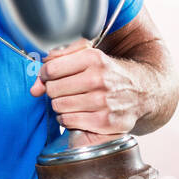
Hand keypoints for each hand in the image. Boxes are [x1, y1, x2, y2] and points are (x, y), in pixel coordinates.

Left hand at [29, 37, 147, 138]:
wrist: (143, 91)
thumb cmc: (109, 73)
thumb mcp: (88, 56)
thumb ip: (57, 62)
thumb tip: (35, 88)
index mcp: (93, 58)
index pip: (50, 69)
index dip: (46, 74)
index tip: (52, 76)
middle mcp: (99, 79)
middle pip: (53, 89)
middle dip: (54, 90)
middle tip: (65, 90)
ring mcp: (103, 102)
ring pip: (58, 106)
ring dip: (60, 105)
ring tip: (72, 101)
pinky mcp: (105, 122)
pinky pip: (68, 121)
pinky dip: (67, 119)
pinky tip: (78, 113)